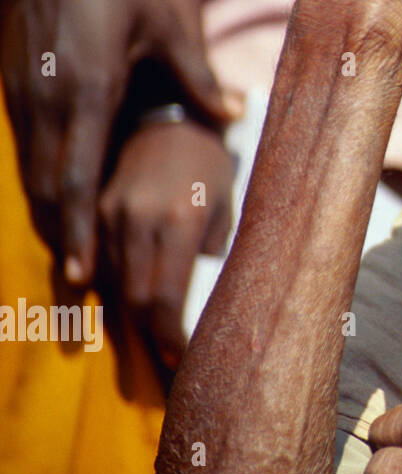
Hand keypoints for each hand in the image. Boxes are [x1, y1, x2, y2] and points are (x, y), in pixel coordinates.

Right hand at [0, 0, 231, 284]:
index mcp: (92, 93)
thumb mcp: (165, 28)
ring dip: (52, 221)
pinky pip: (29, 155)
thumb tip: (237, 114)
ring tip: (72, 267)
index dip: (79, 231)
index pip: (80, 179)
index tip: (83, 275)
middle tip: (80, 292)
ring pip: (35, 179)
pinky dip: (44, 189)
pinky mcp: (17, 94)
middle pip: (52, 193)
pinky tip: (60, 212)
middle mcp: (53, 106)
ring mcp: (28, 102)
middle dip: (64, 243)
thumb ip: (199, 77)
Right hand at [97, 119, 233, 368]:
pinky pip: (100, 260)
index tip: (183, 357)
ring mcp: (112, 213)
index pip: (164, 297)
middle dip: (151, 333)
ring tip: (156, 334)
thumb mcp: (230, 207)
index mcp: (180, 220)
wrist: (173, 116)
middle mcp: (139, 219)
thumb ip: (216, 254)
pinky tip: (133, 301)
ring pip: (112, 283)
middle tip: (170, 355)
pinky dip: (115, 287)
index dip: (170, 335)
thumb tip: (207, 303)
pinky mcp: (98, 208)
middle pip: (133, 297)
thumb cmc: (214, 164)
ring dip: (131, 314)